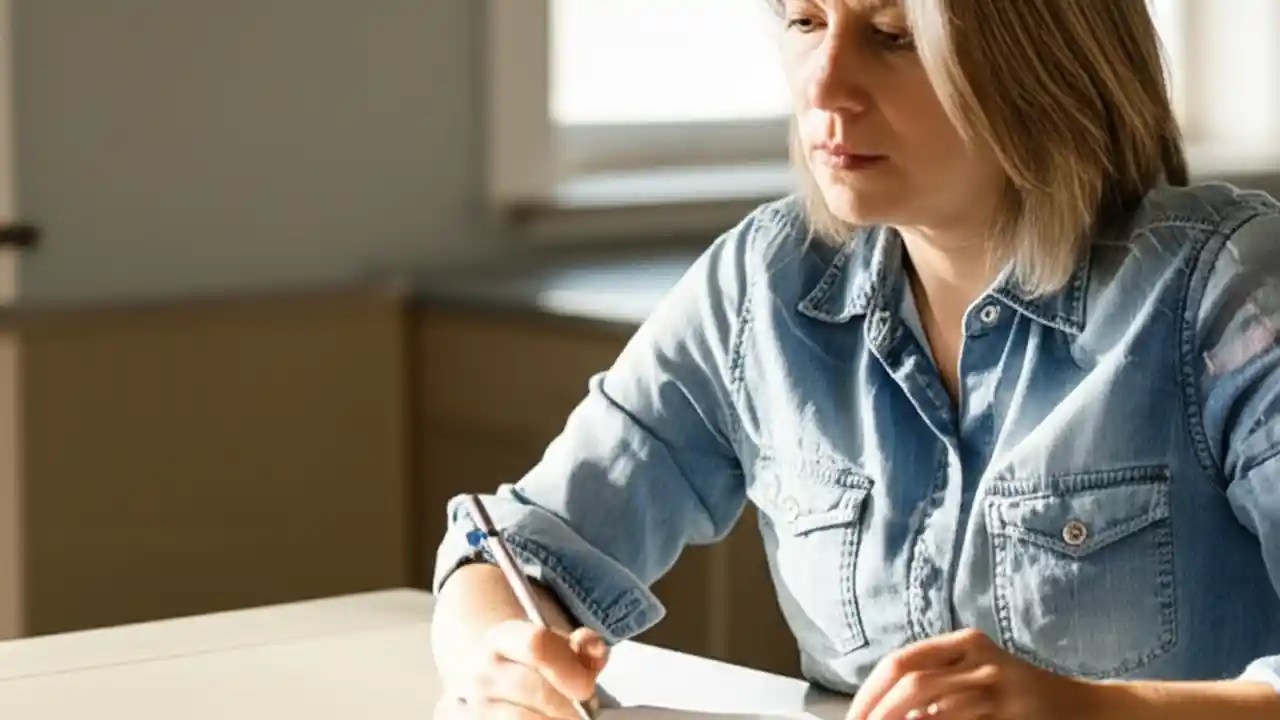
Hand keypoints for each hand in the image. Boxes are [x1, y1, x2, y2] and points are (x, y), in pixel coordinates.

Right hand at [436, 621, 608, 719]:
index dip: (569, 669)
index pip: (536, 644)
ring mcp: (475, 705)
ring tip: (564, 718)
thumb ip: (583, 646)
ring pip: (523, 719)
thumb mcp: (560, 646)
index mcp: (503, 638)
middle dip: (569, 705)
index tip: (587, 687)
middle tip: (582, 712)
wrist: (495, 683)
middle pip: (537, 690)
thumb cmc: (538, 665)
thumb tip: (592, 647)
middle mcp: (483, 671)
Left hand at [845, 628, 1092, 719]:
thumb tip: (880, 710)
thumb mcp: (977, 673)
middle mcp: (980, 661)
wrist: (1085, 710)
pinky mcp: (1009, 718)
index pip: (901, 662)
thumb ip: (935, 684)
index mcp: (965, 644)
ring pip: (932, 711)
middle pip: (910, 683)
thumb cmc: (1019, 695)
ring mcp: (998, 691)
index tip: (853, 718)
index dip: (870, 692)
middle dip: (878, 711)